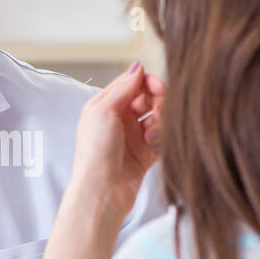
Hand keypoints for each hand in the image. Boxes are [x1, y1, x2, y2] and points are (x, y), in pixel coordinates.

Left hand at [70, 62, 164, 221]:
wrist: (101, 191)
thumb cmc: (95, 153)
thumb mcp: (103, 111)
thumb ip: (123, 88)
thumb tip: (138, 66)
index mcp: (106, 106)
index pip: (134, 83)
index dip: (149, 83)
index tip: (158, 88)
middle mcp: (121, 119)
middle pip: (150, 99)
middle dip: (159, 103)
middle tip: (158, 113)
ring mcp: (134, 137)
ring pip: (159, 118)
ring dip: (160, 124)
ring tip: (151, 137)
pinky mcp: (146, 154)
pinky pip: (163, 139)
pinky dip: (163, 141)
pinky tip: (154, 148)